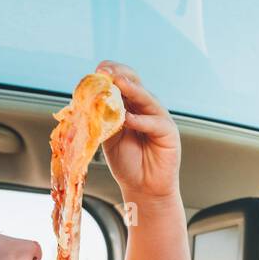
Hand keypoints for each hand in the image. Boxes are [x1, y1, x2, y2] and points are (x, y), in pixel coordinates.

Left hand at [95, 61, 181, 202]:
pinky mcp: (169, 132)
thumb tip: (90, 100)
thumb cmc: (127, 162)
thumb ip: (103, 118)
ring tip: (117, 84)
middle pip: (135, 82)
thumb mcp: (108, 136)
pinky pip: (155, 122)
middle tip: (105, 72)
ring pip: (146, 98)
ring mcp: (158, 118)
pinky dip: (140, 120)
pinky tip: (128, 119)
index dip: (111, 73)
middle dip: (119, 75)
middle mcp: (145, 107)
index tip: (97, 72)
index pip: (122, 80)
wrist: (142, 188)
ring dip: (131, 90)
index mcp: (130, 105)